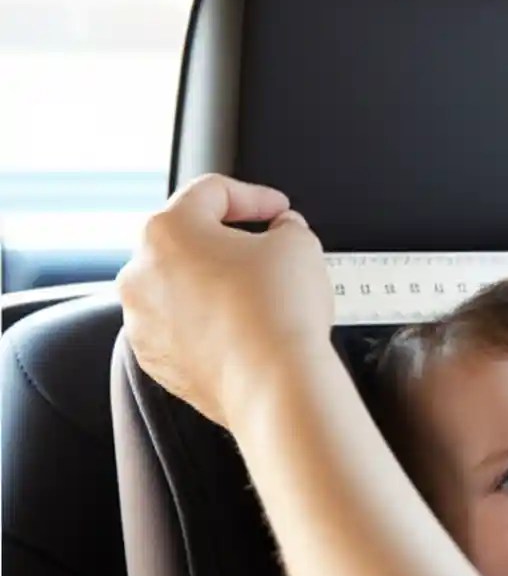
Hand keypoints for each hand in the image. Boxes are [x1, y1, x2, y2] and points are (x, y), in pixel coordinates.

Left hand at [117, 173, 332, 426]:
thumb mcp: (299, 244)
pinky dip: (207, 323)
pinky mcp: (154, 359)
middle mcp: (140, 273)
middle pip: (187, 240)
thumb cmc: (279, 313)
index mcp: (168, 230)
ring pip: (180, 286)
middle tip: (268, 251)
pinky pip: (179, 327)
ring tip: (258, 295)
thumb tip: (282, 233)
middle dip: (229, 241)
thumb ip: (285, 226)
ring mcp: (142, 320)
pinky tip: (243, 328)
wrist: (274, 383)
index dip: (256, 197)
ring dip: (215, 284)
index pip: (212, 192)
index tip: (278, 211)